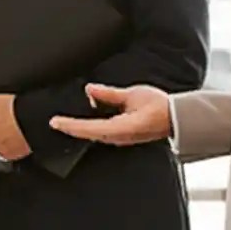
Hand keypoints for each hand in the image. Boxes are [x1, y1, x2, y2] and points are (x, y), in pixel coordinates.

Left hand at [47, 83, 171, 145]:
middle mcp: (118, 137)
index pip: (89, 128)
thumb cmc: (159, 106)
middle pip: (87, 134)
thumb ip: (109, 94)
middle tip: (54, 122)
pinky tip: (83, 121)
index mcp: (120, 128)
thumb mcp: (132, 95)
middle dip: (70, 128)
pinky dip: (89, 127)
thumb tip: (90, 90)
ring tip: (63, 121)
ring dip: (78, 128)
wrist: (176, 118)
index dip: (70, 125)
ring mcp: (120, 139)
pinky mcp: (122, 136)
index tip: (55, 122)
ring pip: (93, 135)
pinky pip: (101, 133)